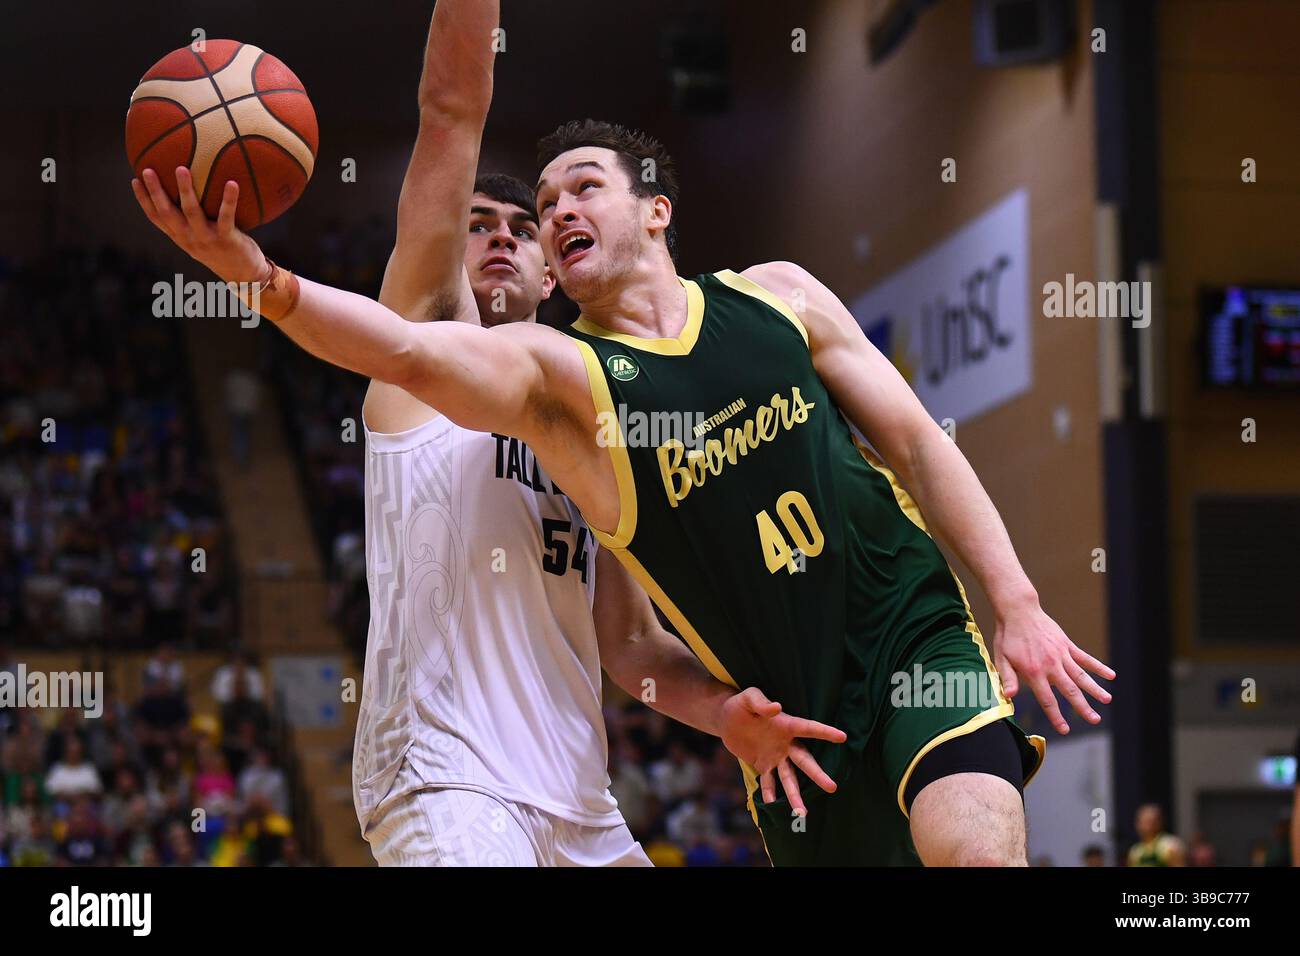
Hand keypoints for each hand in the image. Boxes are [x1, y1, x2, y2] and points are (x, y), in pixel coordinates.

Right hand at [131, 167, 266, 284]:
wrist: (244, 276)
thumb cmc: (223, 251)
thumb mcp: (202, 237)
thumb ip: (193, 220)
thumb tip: (187, 191)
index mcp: (181, 237)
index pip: (156, 218)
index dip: (144, 200)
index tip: (134, 180)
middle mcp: (189, 239)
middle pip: (167, 213)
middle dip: (155, 192)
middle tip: (147, 170)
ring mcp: (207, 240)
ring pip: (192, 213)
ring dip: (186, 190)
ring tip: (181, 169)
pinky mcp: (227, 240)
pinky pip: (226, 217)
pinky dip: (229, 200)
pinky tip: (232, 183)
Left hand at [718, 687, 846, 815]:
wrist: (726, 720)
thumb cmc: (741, 704)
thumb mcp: (749, 698)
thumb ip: (762, 703)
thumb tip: (777, 708)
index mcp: (786, 725)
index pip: (808, 729)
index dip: (825, 732)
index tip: (842, 737)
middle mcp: (785, 743)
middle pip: (804, 761)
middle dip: (817, 774)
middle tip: (832, 787)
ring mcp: (775, 756)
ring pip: (789, 778)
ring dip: (795, 794)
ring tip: (802, 813)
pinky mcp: (762, 765)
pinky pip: (768, 782)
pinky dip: (770, 794)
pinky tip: (773, 806)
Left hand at [992, 602, 1113, 734]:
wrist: (1018, 610)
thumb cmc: (1007, 637)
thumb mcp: (1001, 658)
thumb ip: (1007, 678)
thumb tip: (1009, 697)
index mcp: (1034, 672)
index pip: (1047, 699)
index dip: (1056, 716)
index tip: (1065, 730)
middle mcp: (1051, 665)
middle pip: (1070, 690)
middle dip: (1083, 707)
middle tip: (1095, 720)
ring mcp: (1061, 654)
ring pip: (1081, 675)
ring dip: (1095, 689)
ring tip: (1107, 700)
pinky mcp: (1067, 645)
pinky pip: (1085, 658)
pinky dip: (1098, 666)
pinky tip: (1111, 675)